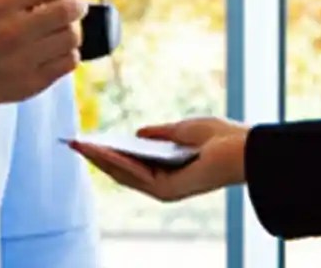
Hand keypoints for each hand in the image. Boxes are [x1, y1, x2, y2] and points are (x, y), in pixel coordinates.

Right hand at [0, 0, 86, 107]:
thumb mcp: (0, 5)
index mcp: (3, 5)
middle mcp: (12, 31)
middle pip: (67, 11)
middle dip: (78, 6)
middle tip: (77, 7)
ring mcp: (23, 59)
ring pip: (72, 37)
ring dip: (72, 31)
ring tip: (59, 32)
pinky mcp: (35, 81)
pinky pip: (71, 60)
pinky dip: (68, 53)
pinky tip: (54, 52)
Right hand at [69, 117, 248, 202]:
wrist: (245, 148)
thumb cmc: (222, 137)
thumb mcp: (184, 129)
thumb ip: (160, 133)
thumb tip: (137, 133)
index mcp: (171, 169)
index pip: (134, 163)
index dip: (111, 153)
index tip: (91, 141)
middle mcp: (166, 183)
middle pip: (125, 171)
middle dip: (99, 157)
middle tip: (75, 144)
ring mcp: (165, 189)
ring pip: (126, 175)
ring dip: (102, 160)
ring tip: (81, 146)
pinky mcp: (167, 191)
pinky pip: (136, 176)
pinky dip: (117, 163)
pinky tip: (102, 151)